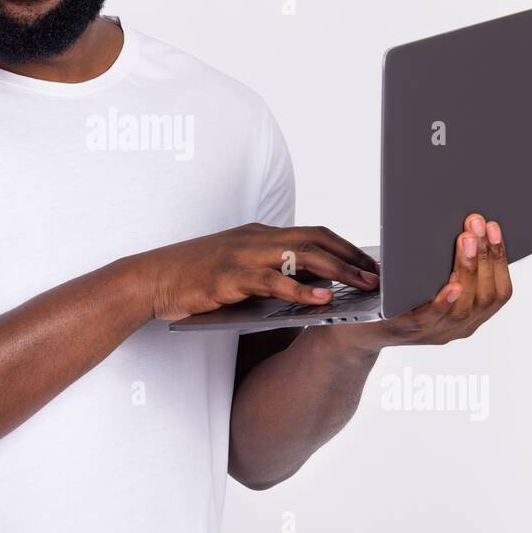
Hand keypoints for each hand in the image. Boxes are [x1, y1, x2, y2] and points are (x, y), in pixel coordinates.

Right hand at [138, 223, 380, 320]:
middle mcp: (256, 238)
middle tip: (380, 275)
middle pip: (317, 239)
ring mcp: (244, 255)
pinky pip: (274, 281)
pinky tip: (322, 301)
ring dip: (339, 271)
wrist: (151, 279)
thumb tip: (312, 285)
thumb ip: (271, 270)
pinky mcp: (231, 276)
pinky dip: (302, 291)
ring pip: (303, 256)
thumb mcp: (238, 268)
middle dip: (352, 257)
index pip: (314, 232)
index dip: (347, 246)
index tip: (371, 262)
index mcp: (260, 234)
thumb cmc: (194, 278)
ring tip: (364, 286)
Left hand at [316, 212, 512, 351]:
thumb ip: (447, 263)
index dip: (500, 260)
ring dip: (467, 269)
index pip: (499, 292)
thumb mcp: (428, 279)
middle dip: (485, 257)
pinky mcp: (406, 330)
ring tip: (466, 240)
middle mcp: (458, 328)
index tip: (494, 228)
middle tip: (477, 224)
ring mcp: (433, 332)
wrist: (355, 327)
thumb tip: (464, 223)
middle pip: (484, 297)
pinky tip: (452, 284)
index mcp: (470, 315)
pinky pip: (431, 317)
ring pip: (463, 307)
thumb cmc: (397, 295)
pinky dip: (445, 301)